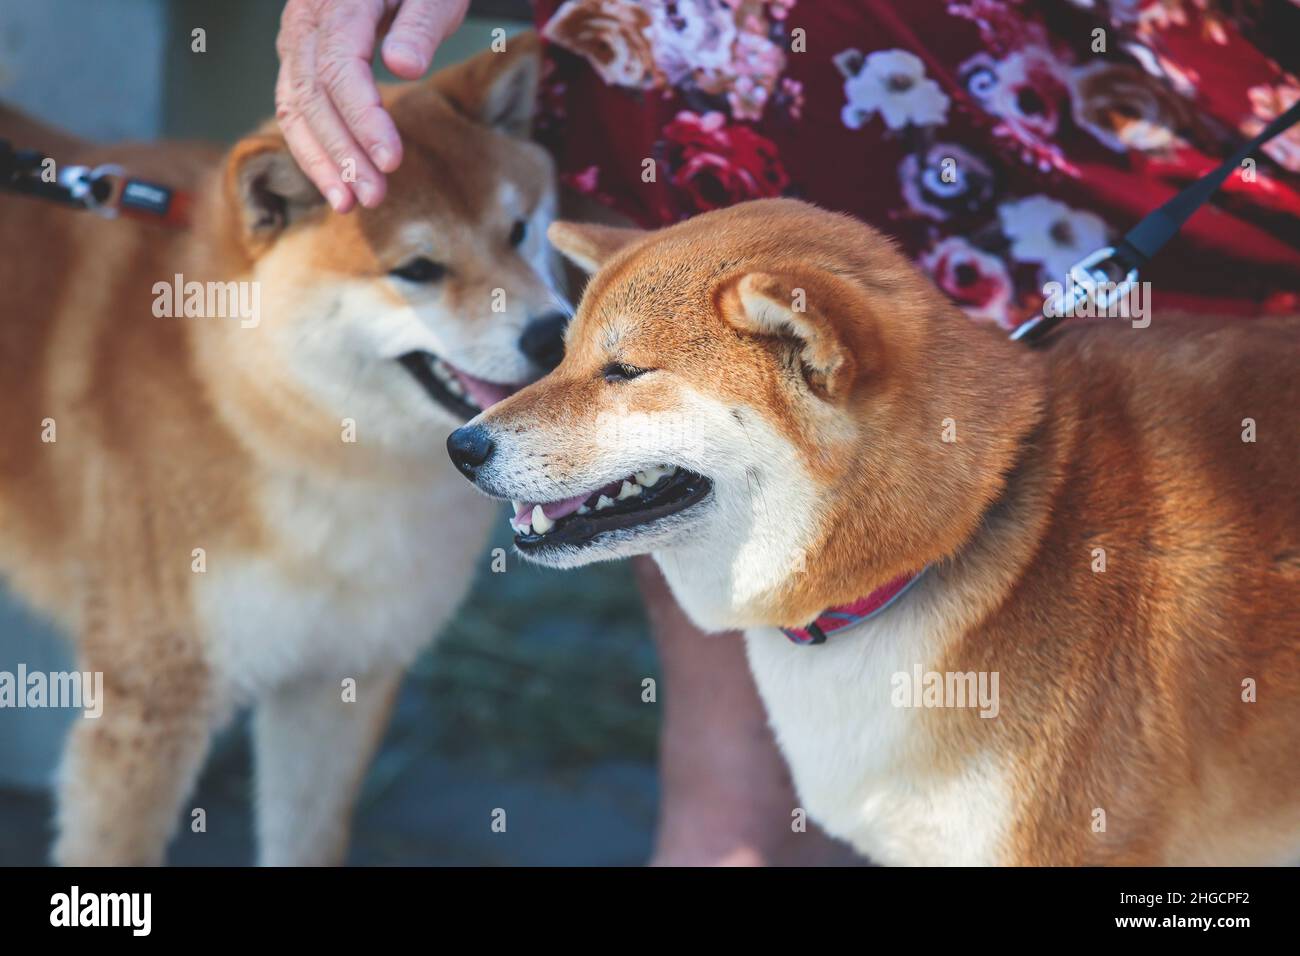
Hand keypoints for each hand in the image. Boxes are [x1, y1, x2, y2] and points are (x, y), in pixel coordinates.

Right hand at [275, 0, 469, 211]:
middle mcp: (305, 18)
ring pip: (293, 105)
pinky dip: (310, 147)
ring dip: (320, 159)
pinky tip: (334, 182)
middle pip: (312, 94)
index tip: (391, 161)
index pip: (340, 66)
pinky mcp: (296, 58)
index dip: (363, 118)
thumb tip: (402, 64)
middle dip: (343, 151)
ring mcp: (294, 38)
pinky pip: (292, 107)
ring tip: (349, 203)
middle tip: (374, 196)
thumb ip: (419, 24)